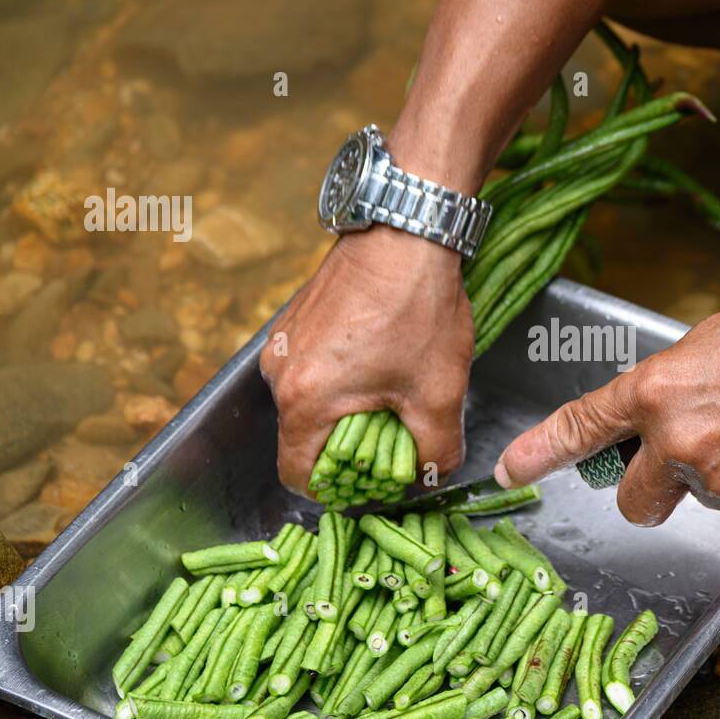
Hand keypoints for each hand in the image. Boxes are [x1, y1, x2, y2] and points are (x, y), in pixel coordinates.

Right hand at [259, 228, 472, 494]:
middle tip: (397, 430)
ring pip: (311, 402)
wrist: (407, 230)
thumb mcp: (440, 394)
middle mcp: (279, 372)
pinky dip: (344, 376)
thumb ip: (436, 450)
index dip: (337, 488)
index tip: (374, 477)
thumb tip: (431, 475)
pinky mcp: (295, 319)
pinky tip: (384, 357)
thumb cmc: (417, 310)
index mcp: (303, 401)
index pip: (298, 476)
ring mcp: (283, 342)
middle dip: (350, 446)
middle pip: (305, 438)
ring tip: (396, 387)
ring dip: (350, 408)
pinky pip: (313, 367)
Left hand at [494, 289, 719, 525]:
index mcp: (655, 390)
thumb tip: (653, 416)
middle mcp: (676, 439)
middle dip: (648, 491)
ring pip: (698, 500)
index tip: (511, 470)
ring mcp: (719, 477)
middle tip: (681, 464)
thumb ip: (666, 385)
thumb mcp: (707, 341)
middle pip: (634, 501)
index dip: (541, 452)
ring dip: (715, 479)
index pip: (583, 427)